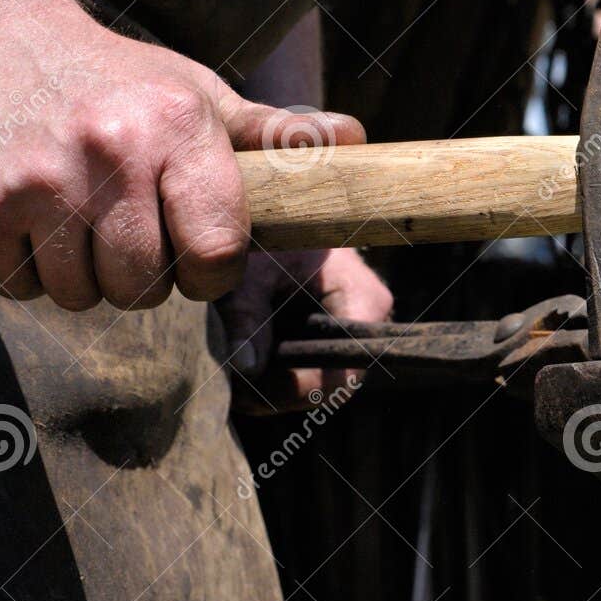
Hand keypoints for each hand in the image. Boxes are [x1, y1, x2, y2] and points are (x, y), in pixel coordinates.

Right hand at [0, 0, 362, 309]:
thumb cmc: (119, 79)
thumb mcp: (200, 95)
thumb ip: (275, 134)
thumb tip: (357, 141)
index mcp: (177, 128)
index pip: (217, 253)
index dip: (212, 272)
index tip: (199, 257)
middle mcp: (108, 150)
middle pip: (144, 288)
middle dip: (145, 279)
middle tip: (132, 235)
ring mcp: (34, 177)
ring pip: (81, 296)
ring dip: (86, 280)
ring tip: (83, 225)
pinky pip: (20, 286)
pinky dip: (29, 273)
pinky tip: (35, 224)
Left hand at [219, 247, 393, 413]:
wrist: (276, 210)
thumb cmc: (269, 231)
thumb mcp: (250, 272)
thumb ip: (247, 318)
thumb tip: (246, 371)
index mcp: (364, 301)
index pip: (342, 375)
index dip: (295, 390)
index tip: (250, 387)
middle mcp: (368, 320)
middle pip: (329, 382)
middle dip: (279, 388)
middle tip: (232, 382)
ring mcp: (352, 327)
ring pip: (317, 377)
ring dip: (274, 378)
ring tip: (234, 364)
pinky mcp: (333, 328)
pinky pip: (310, 363)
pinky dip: (277, 365)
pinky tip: (247, 353)